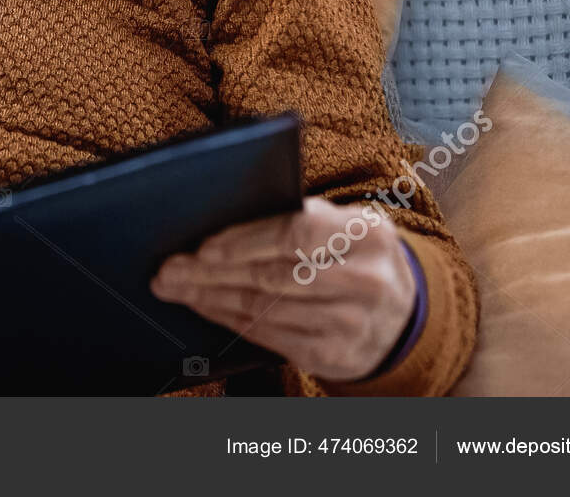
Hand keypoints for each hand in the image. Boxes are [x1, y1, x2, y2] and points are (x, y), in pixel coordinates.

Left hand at [149, 197, 416, 381]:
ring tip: (174, 286)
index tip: (203, 246)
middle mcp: (365, 280)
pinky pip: (267, 335)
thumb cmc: (353, 256)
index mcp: (368, 234)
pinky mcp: (332, 354)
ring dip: (209, 297)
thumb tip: (221, 215)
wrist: (400, 315)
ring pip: (263, 308)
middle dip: (210, 272)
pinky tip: (204, 306)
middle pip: (272, 275)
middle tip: (169, 268)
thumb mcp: (344, 226)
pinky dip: (228, 318)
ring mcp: (350, 322)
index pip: (296, 233)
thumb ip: (298, 216)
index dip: (245, 240)